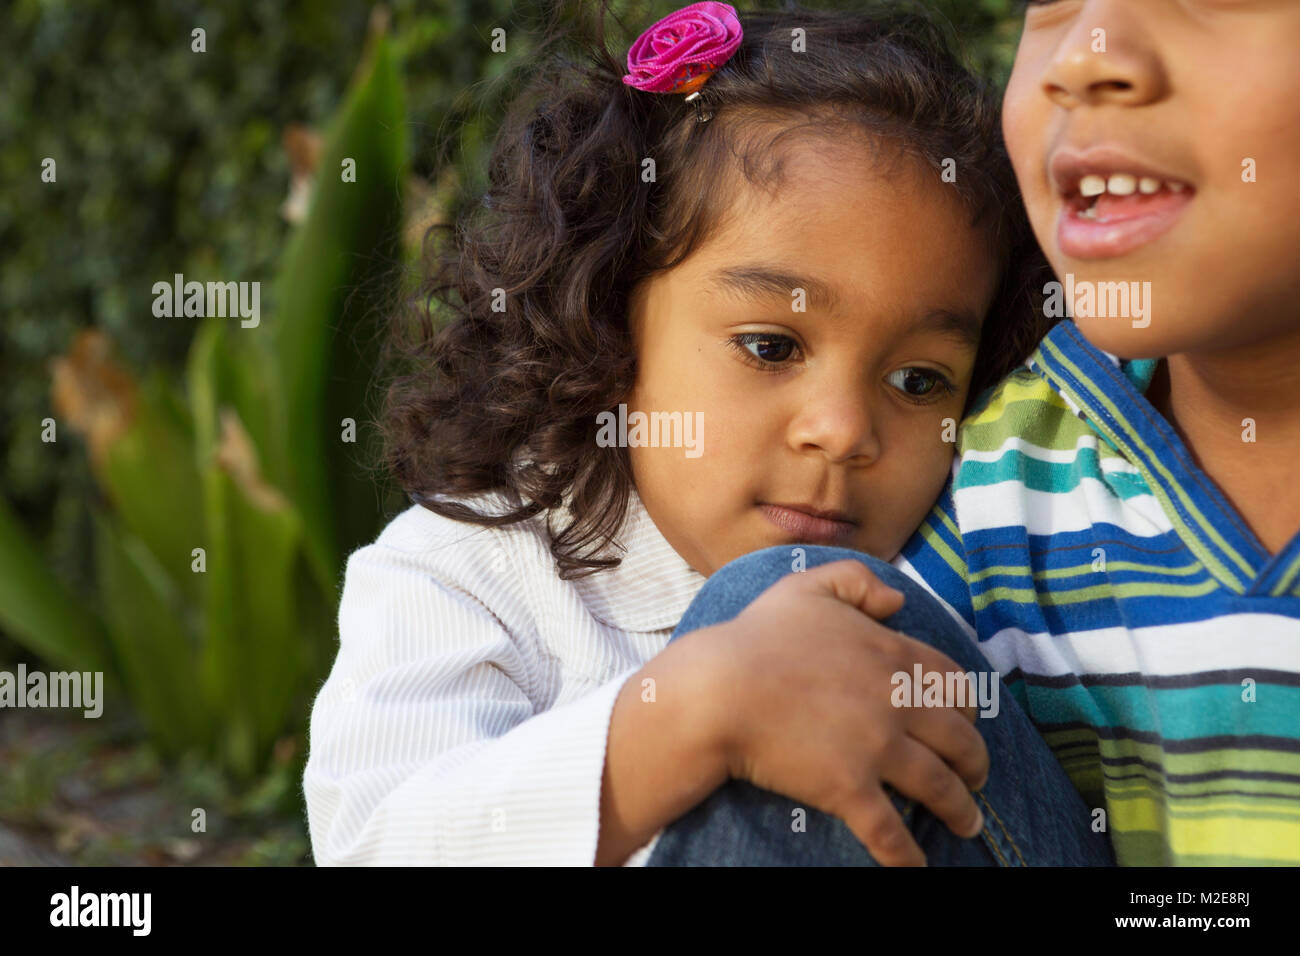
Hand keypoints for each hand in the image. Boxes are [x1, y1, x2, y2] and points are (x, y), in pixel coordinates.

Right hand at [690, 559, 988, 865]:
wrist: (720, 690)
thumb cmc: (756, 637)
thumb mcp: (807, 586)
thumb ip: (856, 583)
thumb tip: (897, 602)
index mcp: (891, 655)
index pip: (953, 681)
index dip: (966, 704)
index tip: (966, 719)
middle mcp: (897, 702)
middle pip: (959, 738)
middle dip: (976, 762)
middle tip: (977, 777)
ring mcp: (877, 748)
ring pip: (939, 786)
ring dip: (960, 809)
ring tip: (968, 824)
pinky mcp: (850, 788)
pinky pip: (890, 830)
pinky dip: (907, 855)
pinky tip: (916, 868)